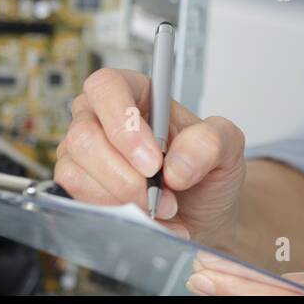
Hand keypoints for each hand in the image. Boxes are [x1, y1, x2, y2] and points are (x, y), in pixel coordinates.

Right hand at [54, 67, 246, 250]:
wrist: (201, 216)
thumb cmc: (206, 172)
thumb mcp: (228, 147)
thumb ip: (210, 143)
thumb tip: (176, 166)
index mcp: (137, 93)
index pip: (107, 86)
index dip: (123, 122)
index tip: (153, 161)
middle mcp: (102, 119)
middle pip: (84, 136)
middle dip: (125, 175)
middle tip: (161, 192)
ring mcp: (84, 155)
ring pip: (76, 173)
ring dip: (124, 199)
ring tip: (162, 205)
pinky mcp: (76, 188)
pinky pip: (78, 202)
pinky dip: (116, 216)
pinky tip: (146, 218)